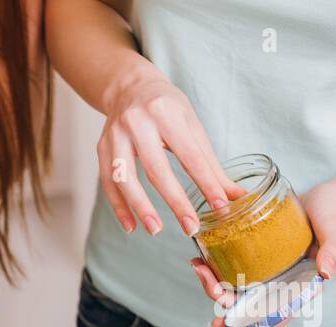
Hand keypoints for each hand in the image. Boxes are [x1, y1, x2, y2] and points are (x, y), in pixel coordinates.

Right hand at [99, 65, 243, 235]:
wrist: (129, 88)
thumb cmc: (166, 108)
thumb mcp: (191, 126)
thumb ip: (210, 163)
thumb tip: (235, 195)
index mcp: (166, 113)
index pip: (190, 155)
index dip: (206, 182)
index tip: (220, 207)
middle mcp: (137, 123)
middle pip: (156, 169)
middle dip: (175, 202)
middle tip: (191, 228)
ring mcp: (115, 136)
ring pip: (125, 179)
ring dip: (141, 207)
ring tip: (156, 230)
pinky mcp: (101, 149)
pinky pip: (108, 183)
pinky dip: (119, 207)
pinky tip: (131, 226)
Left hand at [194, 179, 335, 326]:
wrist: (327, 199)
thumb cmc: (333, 215)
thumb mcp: (334, 229)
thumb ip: (334, 250)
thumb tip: (326, 273)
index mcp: (298, 289)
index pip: (272, 320)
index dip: (247, 326)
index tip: (223, 323)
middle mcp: (278, 287)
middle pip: (243, 307)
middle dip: (219, 297)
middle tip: (203, 274)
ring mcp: (266, 275)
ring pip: (233, 290)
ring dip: (212, 283)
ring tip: (198, 264)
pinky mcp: (256, 260)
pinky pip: (232, 271)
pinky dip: (216, 268)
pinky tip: (203, 257)